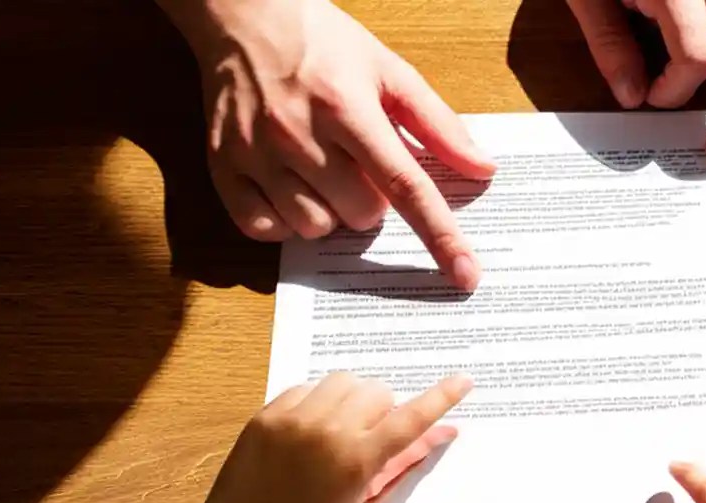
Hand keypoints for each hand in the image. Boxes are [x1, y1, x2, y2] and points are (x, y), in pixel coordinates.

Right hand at [160, 0, 495, 289]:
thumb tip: (481, 169)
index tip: (466, 275)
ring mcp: (256, 155)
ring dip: (329, 211)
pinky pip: (266, 230)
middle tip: (356, 161)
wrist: (243, 17)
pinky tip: (289, 185)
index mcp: (348, 108)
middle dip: (371, 199)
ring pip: (315, 228)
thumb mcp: (389, 70)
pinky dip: (284, 220)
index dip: (441, 235)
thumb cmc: (323, 44)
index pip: (405, 186)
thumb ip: (438, 124)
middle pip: (361, 215)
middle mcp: (299, 134)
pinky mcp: (223, 168)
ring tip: (320, 167)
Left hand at [189, 372, 472, 502]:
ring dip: (353, 399)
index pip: (410, 419)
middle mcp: (327, 430)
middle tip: (373, 439)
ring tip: (341, 431)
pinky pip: (305, 388)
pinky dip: (318, 402)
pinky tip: (311, 431)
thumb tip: (440, 438)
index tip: (463, 381)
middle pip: (376, 391)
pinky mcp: (265, 415)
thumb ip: (400, 468)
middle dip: (384, 410)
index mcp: (356, 460)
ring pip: (342, 381)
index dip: (441, 397)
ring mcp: (292, 419)